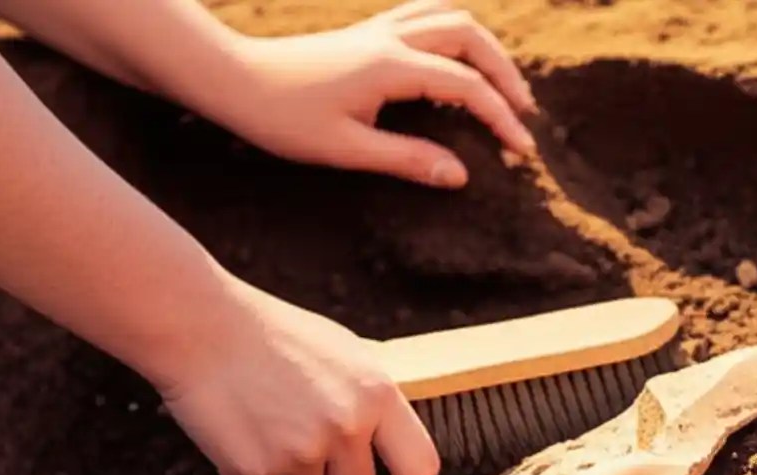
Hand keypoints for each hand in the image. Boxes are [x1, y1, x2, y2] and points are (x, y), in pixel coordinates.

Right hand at [156, 279, 439, 474]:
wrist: (201, 326)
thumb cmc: (272, 335)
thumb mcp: (343, 351)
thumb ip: (372, 397)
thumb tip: (396, 442)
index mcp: (376, 393)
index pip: (420, 466)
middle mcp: (347, 426)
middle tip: (302, 447)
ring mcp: (301, 451)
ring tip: (264, 425)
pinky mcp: (256, 469)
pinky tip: (238, 435)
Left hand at [216, 0, 536, 187]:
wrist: (233, 78)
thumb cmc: (281, 118)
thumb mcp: (345, 149)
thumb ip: (407, 159)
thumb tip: (461, 175)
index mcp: (390, 67)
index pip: (466, 88)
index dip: (500, 119)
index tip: (521, 152)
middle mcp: (390, 38)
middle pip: (471, 37)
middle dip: (505, 73)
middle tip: (523, 114)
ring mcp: (378, 29)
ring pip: (450, 17)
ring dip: (484, 47)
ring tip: (501, 85)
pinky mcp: (366, 32)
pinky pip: (425, 14)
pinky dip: (454, 31)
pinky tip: (457, 59)